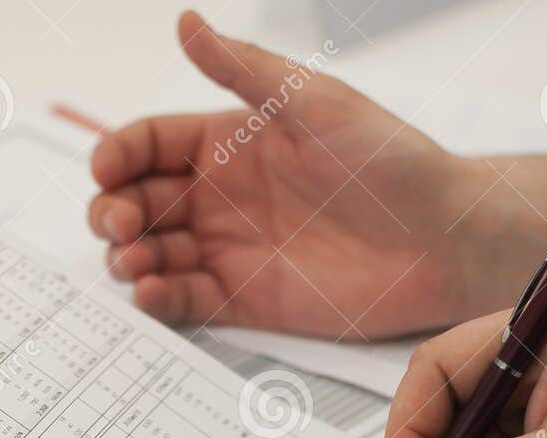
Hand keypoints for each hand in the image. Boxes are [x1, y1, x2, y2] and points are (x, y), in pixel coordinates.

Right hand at [88, 10, 546, 337]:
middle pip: (136, 201)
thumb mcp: (315, 103)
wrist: (444, 237)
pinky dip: (157, 300)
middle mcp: (219, 197)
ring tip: (133, 261)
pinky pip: (184, 301)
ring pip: (150, 253)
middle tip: (120, 223)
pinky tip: (152, 293)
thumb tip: (187, 21)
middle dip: (111, 211)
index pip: (147, 144)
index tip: (103, 169)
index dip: (115, 155)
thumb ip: (245, 71)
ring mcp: (228, 250)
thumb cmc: (391, 161)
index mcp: (227, 142)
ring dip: (126, 257)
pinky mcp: (243, 301)